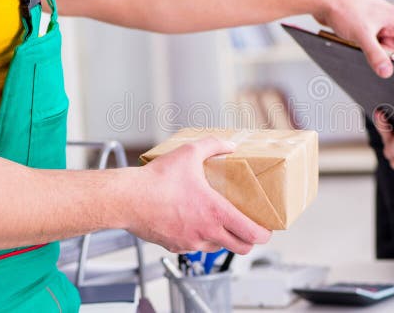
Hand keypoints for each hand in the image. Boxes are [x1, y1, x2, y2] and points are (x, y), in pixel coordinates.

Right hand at [125, 137, 270, 254]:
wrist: (127, 199)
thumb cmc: (156, 180)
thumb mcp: (189, 154)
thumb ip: (214, 145)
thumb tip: (229, 144)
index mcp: (216, 213)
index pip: (252, 234)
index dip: (264, 234)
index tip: (266, 229)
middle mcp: (206, 232)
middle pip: (241, 248)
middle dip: (249, 240)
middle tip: (248, 228)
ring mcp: (190, 242)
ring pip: (217, 248)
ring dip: (223, 239)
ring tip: (219, 222)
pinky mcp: (175, 247)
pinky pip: (194, 247)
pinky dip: (200, 239)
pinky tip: (193, 222)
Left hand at [314, 0, 393, 77]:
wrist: (323, 0)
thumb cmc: (343, 10)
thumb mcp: (362, 36)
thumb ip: (376, 55)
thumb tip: (387, 71)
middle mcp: (388, 20)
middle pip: (392, 49)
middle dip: (379, 52)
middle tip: (365, 43)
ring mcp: (377, 23)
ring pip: (379, 48)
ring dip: (368, 48)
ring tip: (356, 37)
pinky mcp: (366, 26)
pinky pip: (369, 43)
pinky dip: (362, 44)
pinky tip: (352, 38)